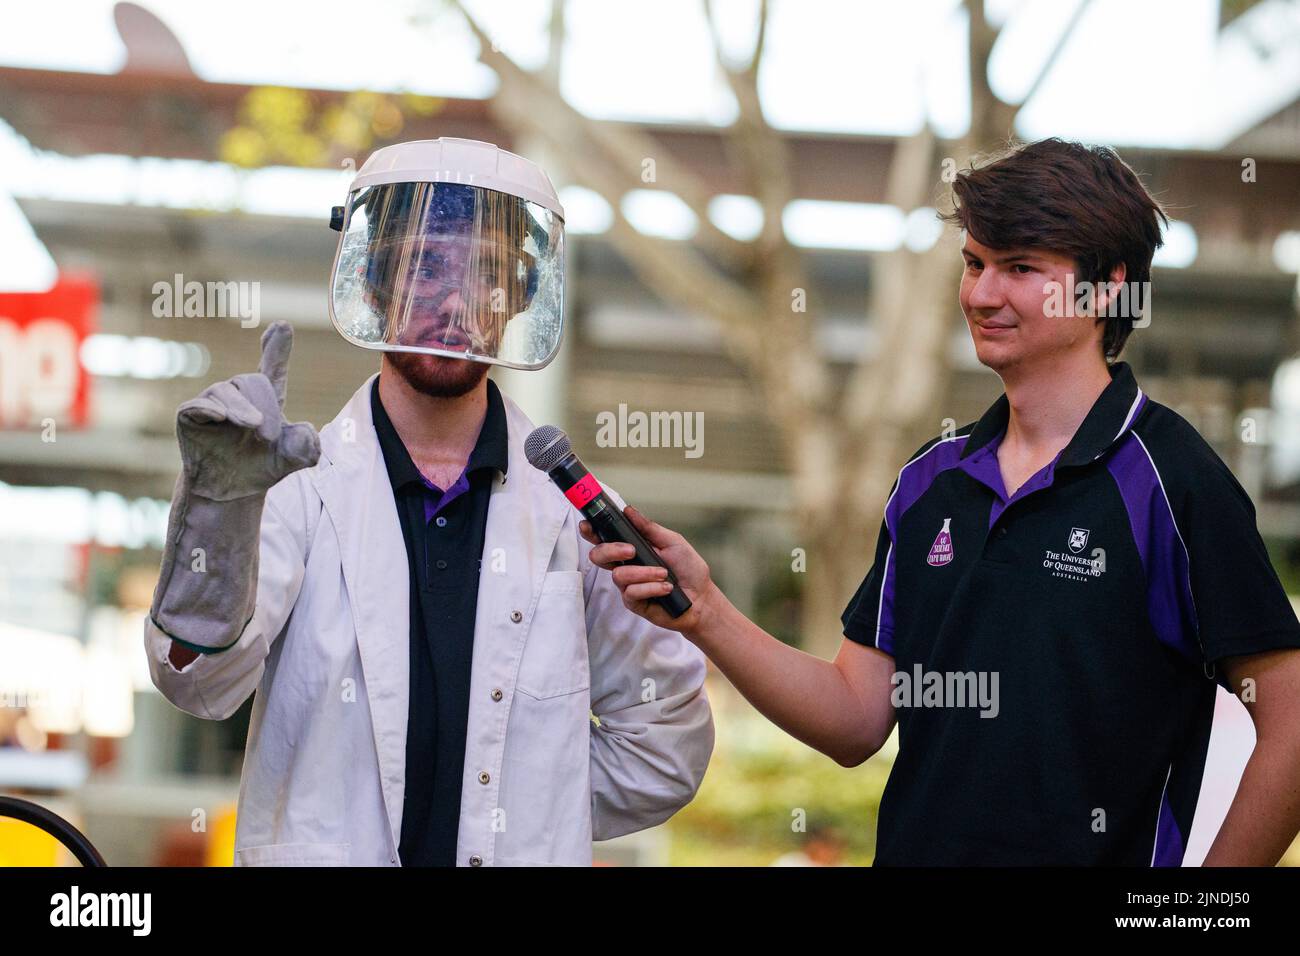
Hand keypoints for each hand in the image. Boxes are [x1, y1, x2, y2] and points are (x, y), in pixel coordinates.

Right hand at [176, 322, 320, 500]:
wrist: (231, 493)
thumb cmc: (262, 468)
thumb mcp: (292, 459)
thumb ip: (307, 445)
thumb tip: (308, 431)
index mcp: (265, 398)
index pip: (272, 366)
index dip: (277, 347)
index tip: (282, 326)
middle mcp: (237, 394)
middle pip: (252, 380)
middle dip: (265, 406)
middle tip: (268, 436)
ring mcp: (212, 403)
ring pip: (226, 391)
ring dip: (243, 410)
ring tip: (254, 428)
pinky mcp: (189, 416)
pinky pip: (197, 406)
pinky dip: (209, 408)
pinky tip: (220, 416)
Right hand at [579, 505, 719, 635]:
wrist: (701, 598)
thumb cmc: (689, 569)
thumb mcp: (672, 541)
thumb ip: (649, 528)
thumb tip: (628, 510)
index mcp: (632, 548)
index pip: (605, 538)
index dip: (591, 531)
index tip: (587, 524)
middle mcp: (626, 565)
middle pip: (598, 555)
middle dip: (611, 550)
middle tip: (631, 550)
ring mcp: (628, 585)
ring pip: (618, 575)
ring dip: (644, 573)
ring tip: (664, 574)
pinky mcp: (633, 602)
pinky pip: (632, 593)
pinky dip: (651, 588)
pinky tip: (666, 589)